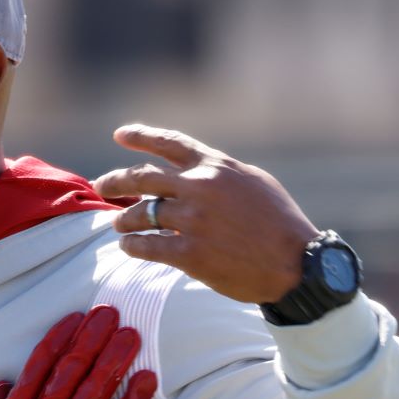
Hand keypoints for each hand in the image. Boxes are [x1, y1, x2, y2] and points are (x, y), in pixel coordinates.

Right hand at [0, 306, 157, 398]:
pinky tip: (147, 382)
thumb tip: (0, 386)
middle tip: (111, 313)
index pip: (40, 365)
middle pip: (74, 368)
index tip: (75, 317)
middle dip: (93, 337)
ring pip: (96, 390)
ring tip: (132, 335)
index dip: (60, 338)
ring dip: (115, 359)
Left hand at [92, 124, 319, 304]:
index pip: (169, 143)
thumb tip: (193, 171)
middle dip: (115, 181)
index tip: (119, 136)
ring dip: (124, 220)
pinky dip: (133, 245)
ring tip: (119, 225)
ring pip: (140, 214)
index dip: (141, 137)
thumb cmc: (280, 223)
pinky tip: (129, 246)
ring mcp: (192, 220)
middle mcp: (200, 187)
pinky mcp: (189, 252)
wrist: (297, 263)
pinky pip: (146, 246)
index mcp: (215, 166)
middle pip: (142, 178)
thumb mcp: (253, 182)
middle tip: (101, 185)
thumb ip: (219, 173)